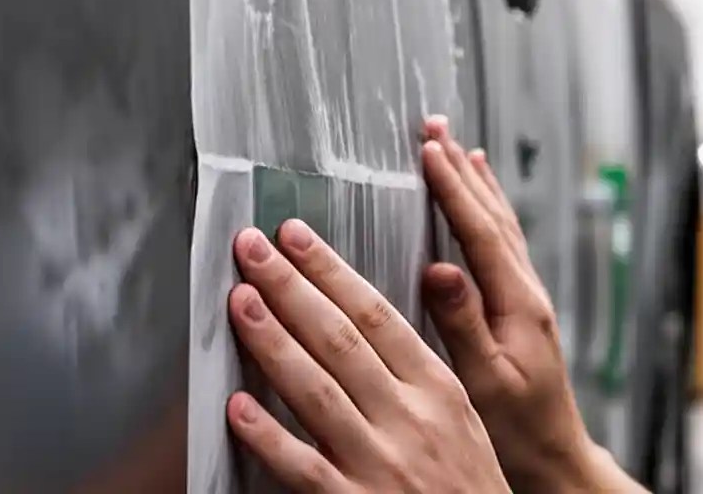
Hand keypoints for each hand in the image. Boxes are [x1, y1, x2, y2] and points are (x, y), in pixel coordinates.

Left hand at [226, 222, 509, 493]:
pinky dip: (268, 435)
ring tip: (239, 301)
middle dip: (291, 286)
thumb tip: (364, 314)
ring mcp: (382, 465)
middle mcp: (411, 420)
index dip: (330, 270)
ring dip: (273, 341)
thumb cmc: (467, 486)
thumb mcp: (462, 417)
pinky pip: (303, 468)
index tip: (294, 235)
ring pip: (318, 391)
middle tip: (252, 246)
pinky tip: (236, 407)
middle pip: (341, 339)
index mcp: (438, 389)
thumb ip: (416, 370)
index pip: (376, 315)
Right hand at [419, 117, 643, 492]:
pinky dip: (487, 212)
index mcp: (517, 304)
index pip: (479, 231)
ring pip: (500, 224)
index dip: (452, 188)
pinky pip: (501, 243)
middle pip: (492, 214)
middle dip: (462, 168)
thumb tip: (439, 268)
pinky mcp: (519, 308)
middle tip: (436, 127)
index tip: (427, 150)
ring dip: (476, 183)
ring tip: (458, 147)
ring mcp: (525, 298)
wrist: (553, 458)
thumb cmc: (519, 429)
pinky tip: (480, 205)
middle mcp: (526, 292)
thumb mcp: (485, 381)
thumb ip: (463, 323)